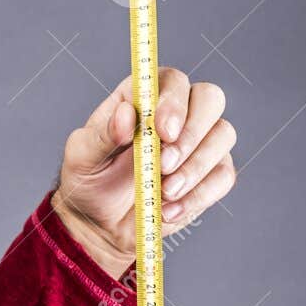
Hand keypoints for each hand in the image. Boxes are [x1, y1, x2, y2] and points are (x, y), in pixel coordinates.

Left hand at [51, 69, 236, 279]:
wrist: (100, 224)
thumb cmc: (90, 181)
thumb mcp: (82, 158)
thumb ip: (101, 134)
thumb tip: (125, 114)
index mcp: (144, 98)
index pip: (171, 81)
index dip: (173, 101)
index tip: (162, 131)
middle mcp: (179, 113)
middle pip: (210, 99)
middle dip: (191, 132)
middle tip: (164, 164)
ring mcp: (200, 142)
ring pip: (223, 136)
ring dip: (194, 167)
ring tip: (162, 193)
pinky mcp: (212, 173)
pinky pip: (223, 176)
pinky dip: (198, 195)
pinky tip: (169, 210)